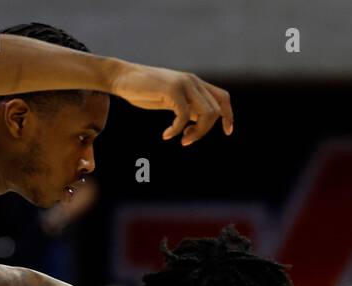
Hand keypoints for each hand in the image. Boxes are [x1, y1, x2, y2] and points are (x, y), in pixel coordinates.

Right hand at [109, 64, 232, 144]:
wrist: (122, 78)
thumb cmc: (144, 91)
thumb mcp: (171, 99)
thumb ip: (187, 106)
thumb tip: (200, 119)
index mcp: (195, 83)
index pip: (223, 98)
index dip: (228, 116)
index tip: (227, 132)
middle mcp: (193, 81)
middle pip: (215, 111)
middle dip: (203, 132)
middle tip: (186, 141)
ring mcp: (183, 83)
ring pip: (206, 113)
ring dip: (196, 133)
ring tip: (181, 139)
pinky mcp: (172, 89)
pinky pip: (184, 116)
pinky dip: (177, 129)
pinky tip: (166, 135)